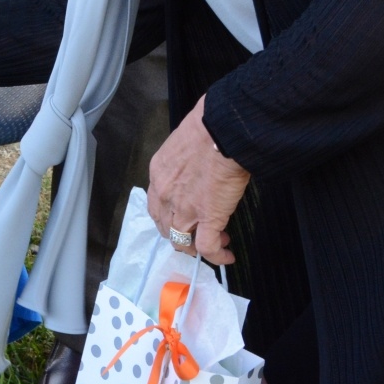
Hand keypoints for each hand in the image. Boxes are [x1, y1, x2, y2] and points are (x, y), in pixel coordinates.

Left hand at [146, 97, 249, 266]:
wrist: (222, 132)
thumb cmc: (208, 128)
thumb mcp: (182, 144)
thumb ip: (184, 161)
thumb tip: (198, 165)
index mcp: (158, 173)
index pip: (156, 203)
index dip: (170, 214)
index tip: (185, 215)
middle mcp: (164, 194)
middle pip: (164, 226)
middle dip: (180, 233)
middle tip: (199, 232)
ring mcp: (183, 209)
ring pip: (181, 241)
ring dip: (196, 246)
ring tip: (217, 243)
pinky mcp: (206, 218)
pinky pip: (207, 247)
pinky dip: (216, 255)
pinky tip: (227, 255)